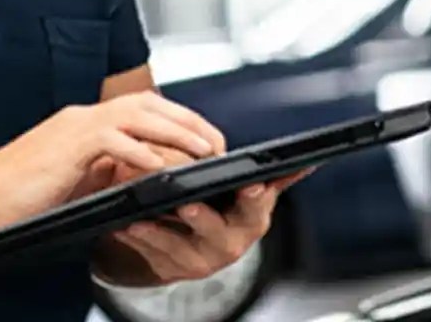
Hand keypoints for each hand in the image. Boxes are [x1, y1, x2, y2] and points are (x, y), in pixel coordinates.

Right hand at [0, 92, 226, 231]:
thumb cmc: (20, 198)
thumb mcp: (76, 181)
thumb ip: (108, 172)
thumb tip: (147, 176)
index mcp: (86, 124)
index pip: (144, 110)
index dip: (179, 122)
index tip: (206, 140)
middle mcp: (83, 117)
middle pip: (149, 104)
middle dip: (189, 121)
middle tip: (218, 143)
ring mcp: (74, 127)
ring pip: (139, 115)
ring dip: (177, 132)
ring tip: (205, 150)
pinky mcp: (67, 145)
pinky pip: (114, 140)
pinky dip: (143, 152)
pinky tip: (163, 168)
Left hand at [96, 167, 316, 285]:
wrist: (192, 242)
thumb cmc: (222, 207)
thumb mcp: (248, 195)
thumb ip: (275, 178)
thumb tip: (307, 161)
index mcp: (251, 220)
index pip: (257, 207)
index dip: (255, 197)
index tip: (252, 185)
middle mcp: (231, 244)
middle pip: (220, 233)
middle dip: (203, 219)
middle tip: (187, 204)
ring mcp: (200, 260)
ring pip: (179, 247)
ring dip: (159, 232)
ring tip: (141, 215)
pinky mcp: (172, 269)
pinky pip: (153, 255)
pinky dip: (139, 239)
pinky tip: (123, 224)